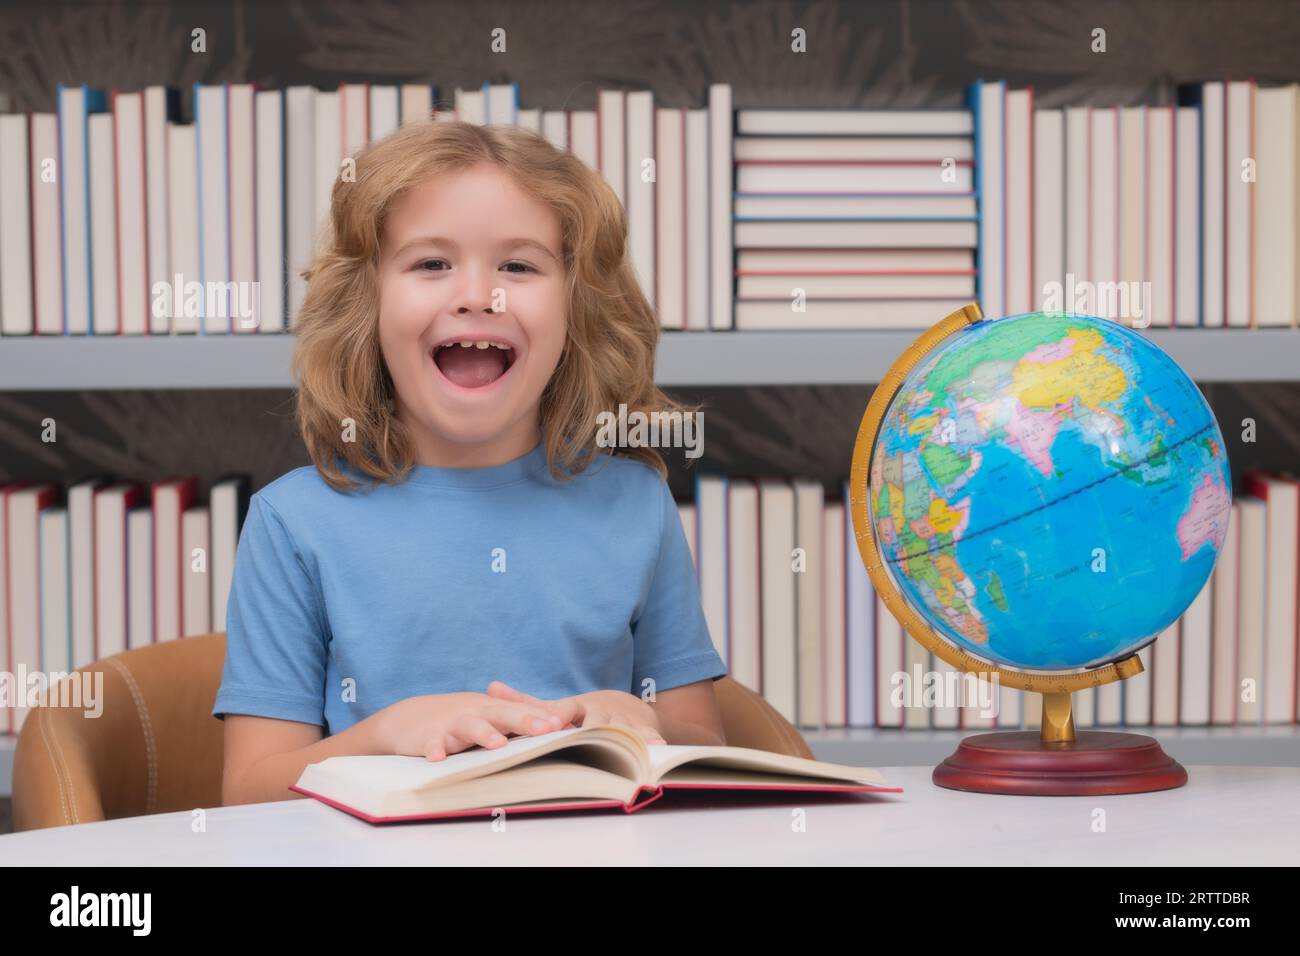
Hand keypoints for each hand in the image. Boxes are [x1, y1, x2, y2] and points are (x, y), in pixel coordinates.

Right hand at [378, 691, 579, 761]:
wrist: (410, 718)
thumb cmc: (460, 720)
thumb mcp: (488, 716)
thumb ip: (517, 721)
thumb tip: (558, 729)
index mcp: (493, 710)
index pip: (522, 711)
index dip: (544, 717)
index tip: (567, 724)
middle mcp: (476, 714)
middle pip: (503, 714)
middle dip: (525, 721)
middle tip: (547, 729)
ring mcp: (451, 725)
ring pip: (470, 726)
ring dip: (484, 734)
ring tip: (498, 744)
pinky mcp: (428, 737)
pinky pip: (432, 743)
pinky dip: (434, 749)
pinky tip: (438, 758)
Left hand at [486, 681, 666, 745]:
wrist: (628, 706)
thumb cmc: (583, 711)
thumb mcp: (557, 705)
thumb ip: (525, 701)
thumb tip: (491, 687)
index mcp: (576, 708)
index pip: (564, 710)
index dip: (556, 717)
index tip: (548, 724)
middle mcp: (599, 711)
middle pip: (594, 720)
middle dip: (590, 729)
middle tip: (584, 737)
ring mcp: (621, 719)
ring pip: (621, 728)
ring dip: (622, 736)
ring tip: (621, 744)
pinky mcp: (642, 728)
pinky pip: (648, 734)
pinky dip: (653, 740)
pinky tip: (659, 747)